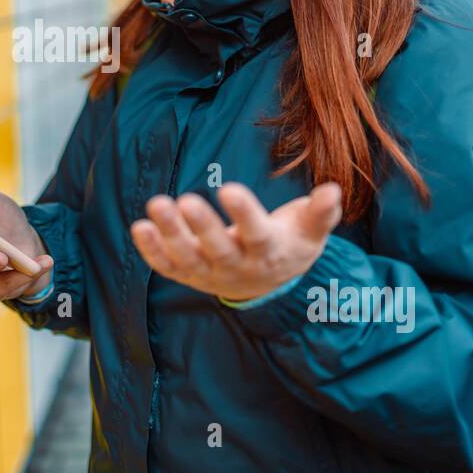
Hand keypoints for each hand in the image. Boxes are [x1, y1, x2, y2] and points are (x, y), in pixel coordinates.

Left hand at [130, 181, 341, 301]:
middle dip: (201, 226)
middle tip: (185, 200)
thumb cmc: (289, 244)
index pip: (256, 233)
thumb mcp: (310, 231)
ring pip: (187, 257)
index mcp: (268, 251)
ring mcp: (209, 273)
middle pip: (217, 248)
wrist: (270, 284)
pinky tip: (139, 227)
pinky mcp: (188, 274)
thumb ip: (320, 212)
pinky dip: (152, 251)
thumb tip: (332, 189)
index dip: (244, 213)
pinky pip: (167, 266)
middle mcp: (236, 265)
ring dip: (169, 233)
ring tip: (156, 204)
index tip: (229, 188)